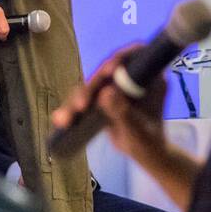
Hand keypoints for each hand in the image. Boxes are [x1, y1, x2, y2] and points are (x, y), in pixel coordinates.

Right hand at [51, 44, 167, 161]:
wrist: (143, 153)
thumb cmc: (149, 143)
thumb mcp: (138, 132)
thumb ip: (124, 113)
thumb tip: (106, 93)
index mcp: (149, 78)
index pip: (134, 58)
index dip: (120, 60)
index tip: (108, 71)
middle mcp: (130, 77)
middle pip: (106, 73)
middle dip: (90, 89)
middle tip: (80, 106)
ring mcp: (114, 86)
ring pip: (91, 86)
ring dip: (76, 101)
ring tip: (65, 120)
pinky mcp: (101, 96)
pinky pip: (85, 98)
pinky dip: (72, 109)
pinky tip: (61, 119)